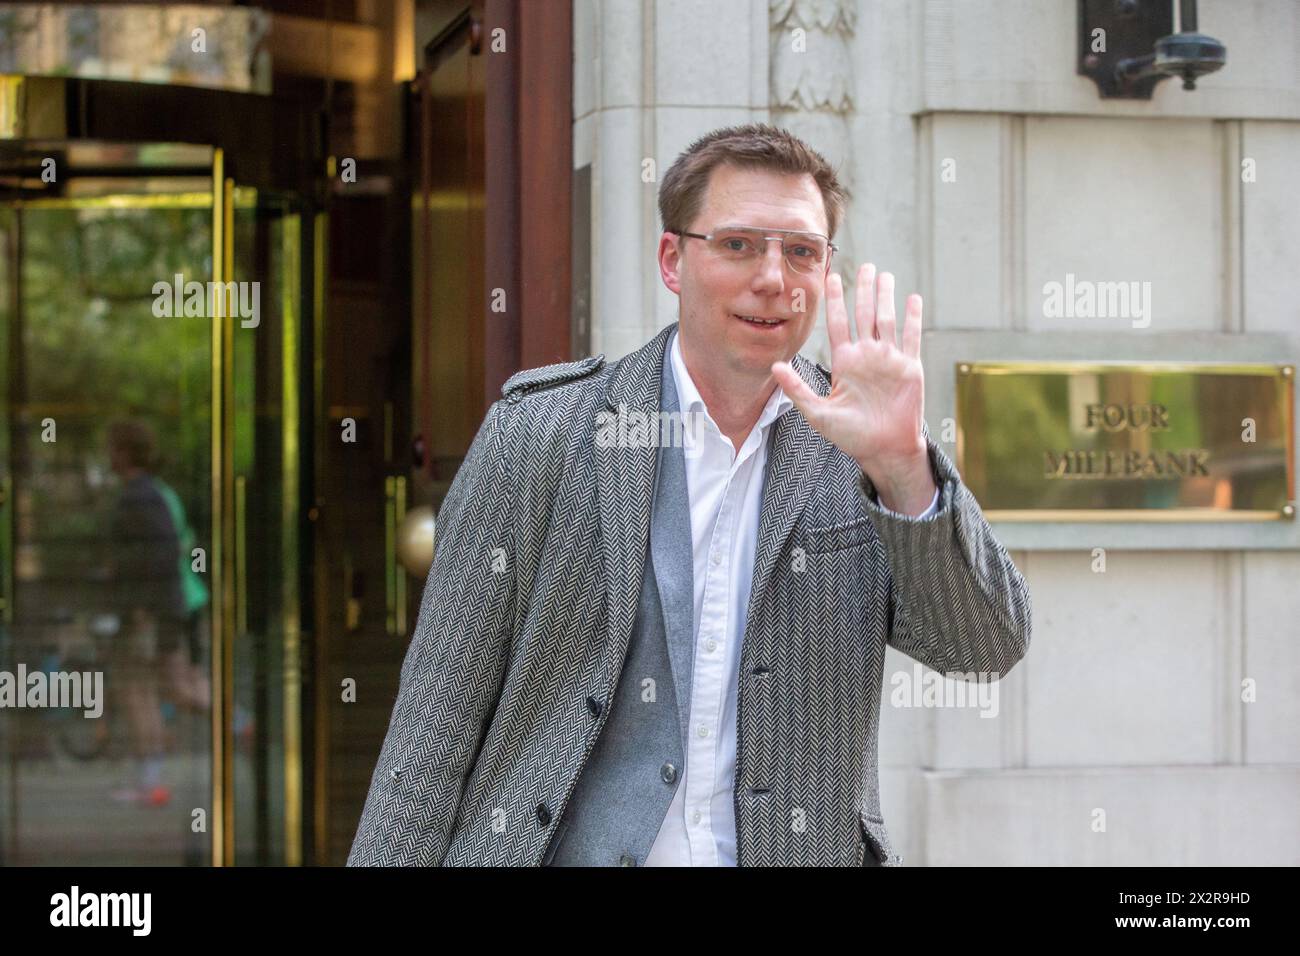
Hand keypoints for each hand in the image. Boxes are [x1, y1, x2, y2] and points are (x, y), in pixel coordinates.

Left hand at [771, 263, 936, 515]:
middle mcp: (866, 356)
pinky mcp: (910, 367)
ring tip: (883, 274)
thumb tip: (774, 367)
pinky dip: (912, 317)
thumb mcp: (819, 413)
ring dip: (885, 297)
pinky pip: (911, 337)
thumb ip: (797, 390)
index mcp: (845, 362)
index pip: (837, 324)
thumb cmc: (851, 435)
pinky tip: (913, 298)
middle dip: (863, 290)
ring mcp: (889, 359)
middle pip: (864, 314)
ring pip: (886, 319)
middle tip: (863, 265)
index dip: (835, 301)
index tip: (830, 278)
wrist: (883, 449)